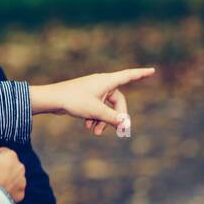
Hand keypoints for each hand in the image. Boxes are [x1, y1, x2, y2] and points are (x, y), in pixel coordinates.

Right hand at [0, 139, 25, 201]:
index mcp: (12, 155)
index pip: (2, 152)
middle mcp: (21, 167)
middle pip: (10, 164)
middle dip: (2, 167)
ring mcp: (22, 181)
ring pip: (14, 176)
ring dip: (7, 177)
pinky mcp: (21, 193)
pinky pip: (16, 188)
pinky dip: (10, 189)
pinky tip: (1, 190)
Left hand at [30, 68, 154, 132]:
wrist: (51, 99)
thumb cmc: (74, 101)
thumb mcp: (96, 111)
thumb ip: (112, 118)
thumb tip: (125, 123)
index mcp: (106, 81)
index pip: (128, 76)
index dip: (141, 74)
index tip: (152, 70)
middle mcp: (101, 84)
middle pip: (117, 101)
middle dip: (115, 117)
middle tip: (117, 131)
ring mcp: (92, 90)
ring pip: (105, 107)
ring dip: (102, 120)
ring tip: (94, 132)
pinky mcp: (84, 97)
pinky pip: (95, 108)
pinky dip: (94, 117)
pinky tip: (87, 127)